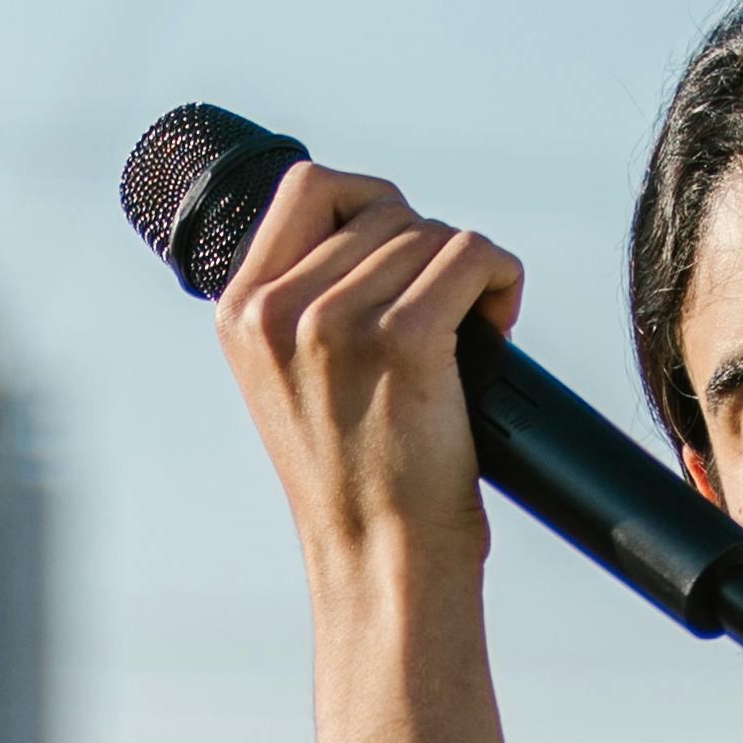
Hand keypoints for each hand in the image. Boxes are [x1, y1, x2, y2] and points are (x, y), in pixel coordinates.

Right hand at [210, 154, 520, 616]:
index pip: (307, 186)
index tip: (398, 254)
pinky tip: (501, 322)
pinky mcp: (402, 340)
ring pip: (432, 232)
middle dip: (426, 251)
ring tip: (472, 330)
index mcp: (241, 312)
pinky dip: (501, 278)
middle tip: (443, 313)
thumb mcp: (288, 379)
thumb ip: (304, 300)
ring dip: (468, 271)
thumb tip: (375, 223)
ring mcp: (337, 322)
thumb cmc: (356, 475)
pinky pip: (472, 254)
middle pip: (383, 209)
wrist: (381, 557)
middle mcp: (279, 311)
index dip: (370, 203)